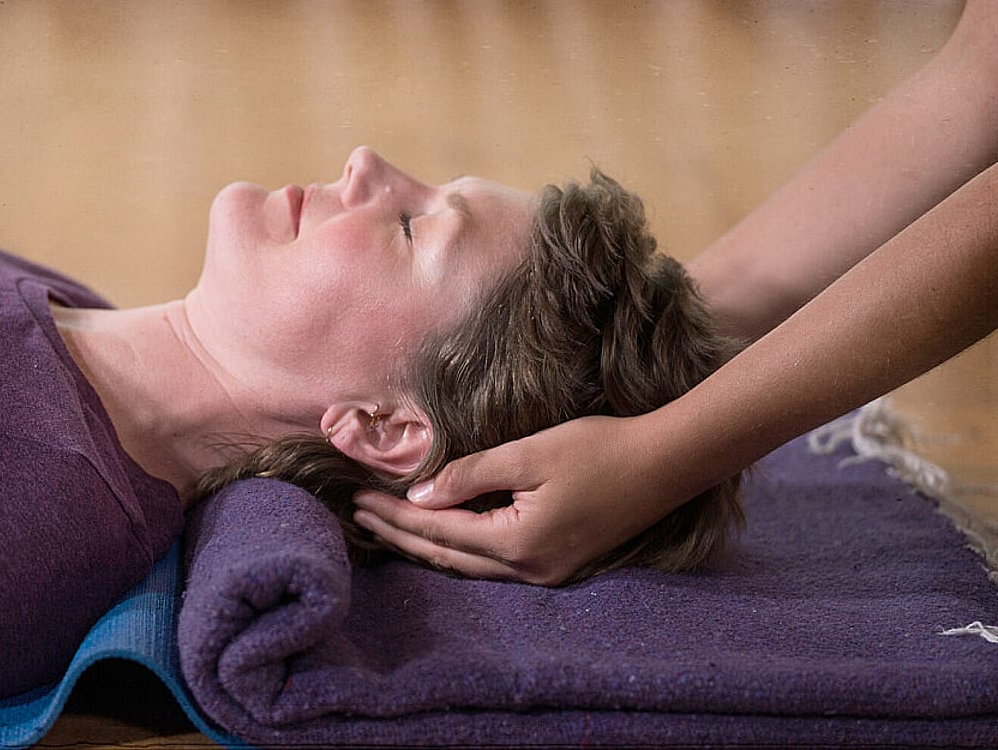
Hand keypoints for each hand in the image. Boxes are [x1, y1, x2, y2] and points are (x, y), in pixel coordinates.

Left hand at [351, 413, 685, 585]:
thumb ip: (470, 475)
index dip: (394, 515)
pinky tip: (442, 536)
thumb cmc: (600, 449)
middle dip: (399, 535)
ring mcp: (546, 573)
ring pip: (468, 566)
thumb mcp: (529, 453)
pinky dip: (459, 549)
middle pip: (446, 556)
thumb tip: (420, 496)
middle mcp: (528, 570)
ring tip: (387, 529)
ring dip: (426, 545)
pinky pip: (493, 564)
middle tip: (358, 515)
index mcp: (517, 543)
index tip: (356, 498)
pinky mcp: (559, 564)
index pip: (437, 530)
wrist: (666, 463)